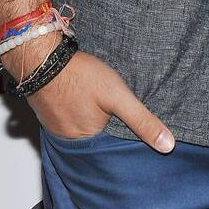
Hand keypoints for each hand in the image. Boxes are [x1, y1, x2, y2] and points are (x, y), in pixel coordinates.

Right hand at [25, 49, 175, 151]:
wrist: (42, 58)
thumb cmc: (79, 76)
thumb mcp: (117, 96)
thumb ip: (141, 120)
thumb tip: (167, 145)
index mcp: (90, 142)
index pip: (115, 150)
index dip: (126, 141)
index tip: (135, 131)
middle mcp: (72, 142)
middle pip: (98, 141)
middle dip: (109, 131)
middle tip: (116, 113)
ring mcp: (59, 130)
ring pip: (83, 132)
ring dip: (93, 122)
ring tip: (101, 108)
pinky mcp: (50, 117)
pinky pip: (70, 122)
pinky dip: (79, 115)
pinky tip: (85, 102)